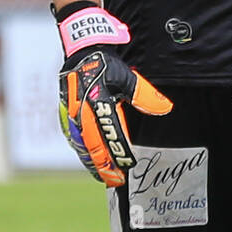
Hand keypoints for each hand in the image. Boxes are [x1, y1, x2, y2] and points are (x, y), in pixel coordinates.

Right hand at [54, 2, 172, 186]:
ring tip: (102, 176)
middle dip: (105, 166)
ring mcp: (71, 115)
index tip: (130, 165)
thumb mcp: (127, 76)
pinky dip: (82, 152)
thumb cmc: (105, 63)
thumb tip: (165, 108)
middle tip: (116, 181)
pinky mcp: (65, 115)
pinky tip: (88, 159)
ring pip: (82, 146)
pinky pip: (74, 139)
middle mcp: (82, 112)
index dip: (120, 152)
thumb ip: (145, 94)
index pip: (112, 134)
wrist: (79, 50)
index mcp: (98, 103)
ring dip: (92, 162)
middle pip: (94, 146)